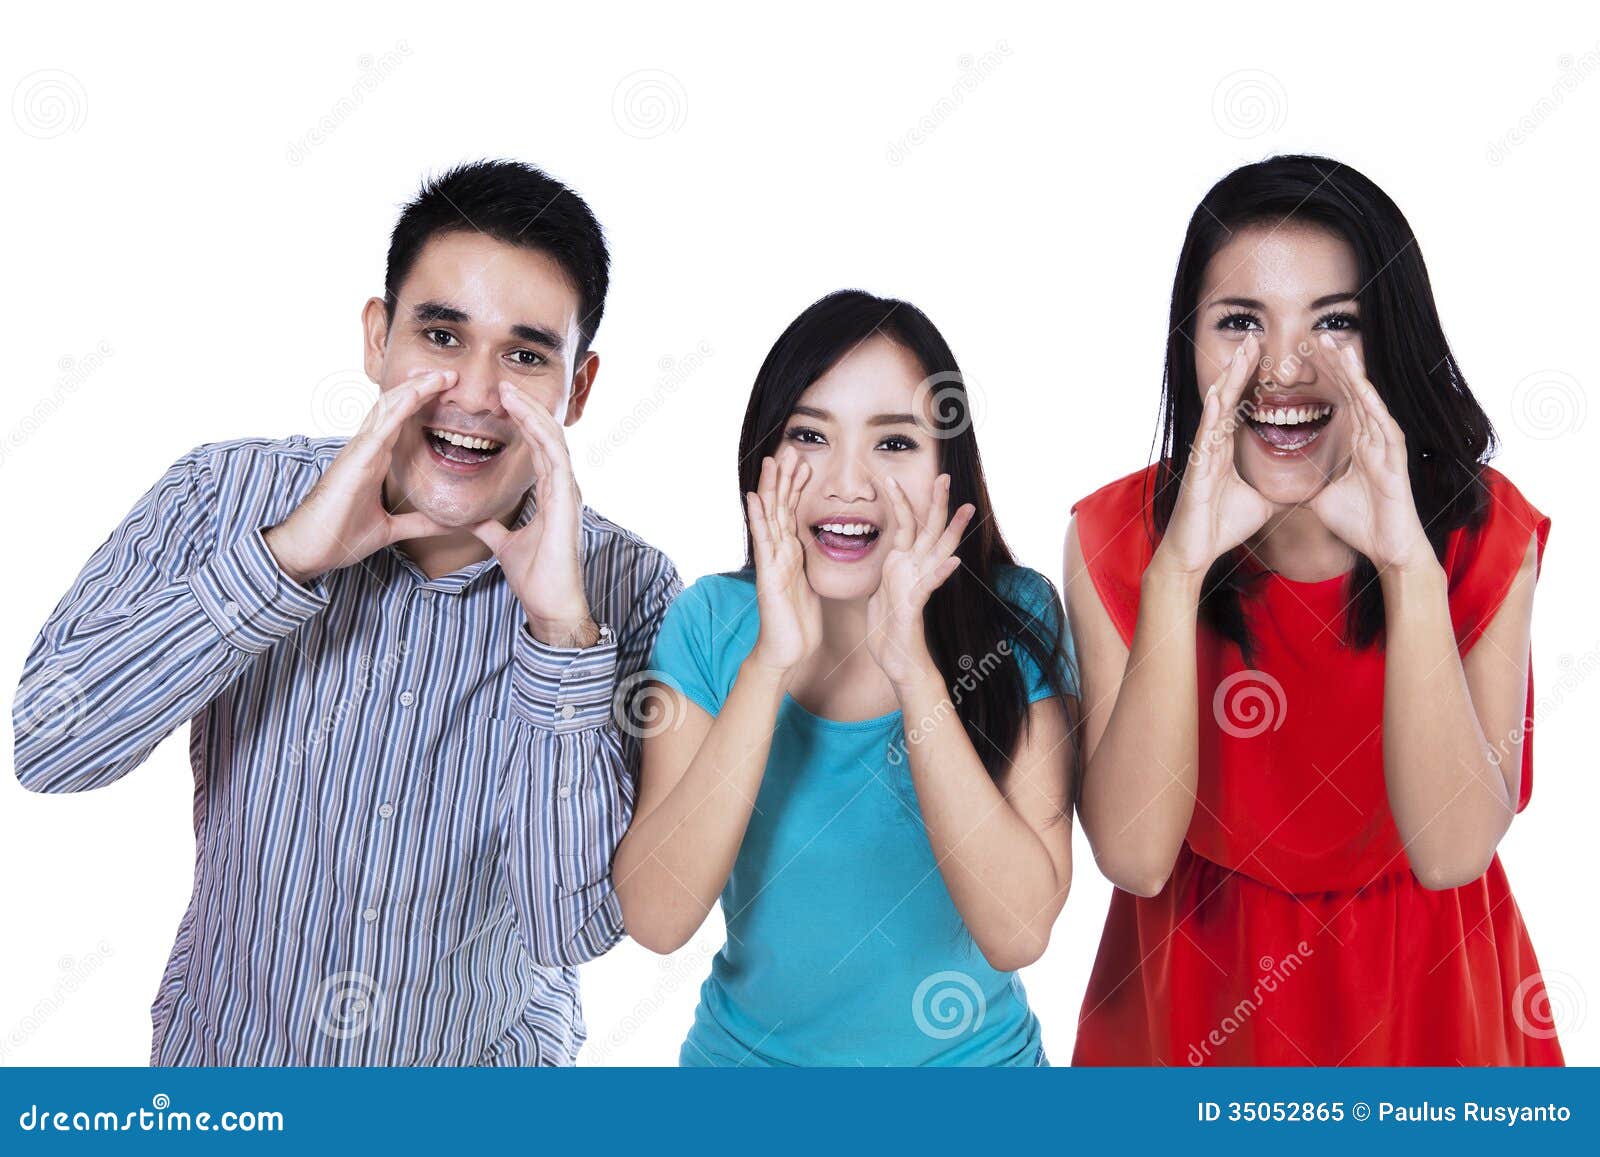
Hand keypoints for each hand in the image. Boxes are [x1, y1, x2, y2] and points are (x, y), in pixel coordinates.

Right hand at [264, 370, 455, 583]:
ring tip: (440, 376)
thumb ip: (419, 523)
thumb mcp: (391, 528)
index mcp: (375, 461)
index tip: (449, 394)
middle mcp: (367, 450)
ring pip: (388, 411)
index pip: (402, 424)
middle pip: (396, 409)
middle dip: (423, 389)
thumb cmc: (340, 536)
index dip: (423, 406)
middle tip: (451, 375)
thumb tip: (449, 523)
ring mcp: (359, 452)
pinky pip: (378, 429)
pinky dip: (397, 410)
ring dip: (414, 391)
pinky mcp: (354, 461)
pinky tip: (415, 396)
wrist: (309, 550)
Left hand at [471, 381, 596, 646]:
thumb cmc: (535, 577)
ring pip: (551, 438)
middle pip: (545, 435)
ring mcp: (567, 490)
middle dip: (525, 408)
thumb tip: (471, 518)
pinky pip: (555, 456)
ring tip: (510, 391)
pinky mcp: (567, 498)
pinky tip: (525, 415)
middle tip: (503, 385)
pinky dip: (540, 432)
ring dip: (531, 412)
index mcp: (549, 493)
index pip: (536, 447)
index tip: (500, 403)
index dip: (520, 423)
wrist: (549, 603)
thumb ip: (491, 527)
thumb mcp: (503, 544)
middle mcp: (562, 487)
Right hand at [745, 446, 820, 676]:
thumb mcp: (810, 586)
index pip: (793, 513)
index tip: (803, 463)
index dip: (797, 488)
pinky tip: (754, 498)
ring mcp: (772, 562)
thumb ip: (809, 565)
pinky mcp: (770, 574)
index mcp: (791, 554)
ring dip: (772, 488)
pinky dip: (759, 519)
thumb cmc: (797, 623)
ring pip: (772, 517)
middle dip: (784, 479)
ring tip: (772, 462)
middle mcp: (779, 553)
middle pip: (780, 508)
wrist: (786, 651)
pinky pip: (764, 542)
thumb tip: (816, 550)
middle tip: (788, 449)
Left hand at [867, 473, 972, 688]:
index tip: (893, 477)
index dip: (903, 501)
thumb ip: (889, 572)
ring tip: (965, 509)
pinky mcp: (914, 607)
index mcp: (902, 566)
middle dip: (937, 504)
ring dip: (950, 531)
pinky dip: (940, 574)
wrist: (899, 663)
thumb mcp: (881, 593)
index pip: (907, 526)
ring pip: (935, 553)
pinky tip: (953, 561)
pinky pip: (928, 587)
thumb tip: (892, 555)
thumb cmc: (889, 630)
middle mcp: (914, 572)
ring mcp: (917, 587)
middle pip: (929, 531)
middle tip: (945, 477)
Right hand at [1156, 334, 1279, 576]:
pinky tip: (1220, 393)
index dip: (1251, 381)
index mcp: (1225, 451)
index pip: (1241, 407)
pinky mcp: (1197, 469)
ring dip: (1229, 380)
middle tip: (1253, 339)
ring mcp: (1203, 455)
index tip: (1263, 356)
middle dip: (1241, 369)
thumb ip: (1273, 488)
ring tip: (1240, 353)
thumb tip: (1296, 487)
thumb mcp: (1261, 503)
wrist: (1195, 552)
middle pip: (1229, 399)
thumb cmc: (1221, 527)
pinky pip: (1207, 435)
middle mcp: (1212, 446)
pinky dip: (1214, 413)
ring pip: (1218, 409)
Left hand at [1306, 334, 1432, 572]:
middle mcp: (1372, 436)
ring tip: (1338, 347)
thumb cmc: (1360, 522)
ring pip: (1368, 400)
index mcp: (1357, 441)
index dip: (1323, 377)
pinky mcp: (1395, 458)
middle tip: (1316, 337)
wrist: (1386, 547)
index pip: (1338, 400)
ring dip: (1353, 374)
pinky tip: (1362, 386)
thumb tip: (1286, 481)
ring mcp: (1385, 445)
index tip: (1303, 356)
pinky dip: (1372, 404)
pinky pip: (1382, 425)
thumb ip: (1308, 481)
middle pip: (1352, 391)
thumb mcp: (1321, 496)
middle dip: (1335, 364)